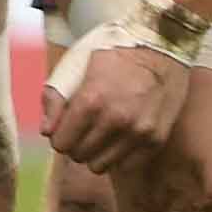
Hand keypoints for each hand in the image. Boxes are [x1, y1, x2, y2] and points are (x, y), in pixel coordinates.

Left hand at [44, 40, 192, 176]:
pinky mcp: (157, 138)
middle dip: (77, 144)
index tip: (67, 127)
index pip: (60, 144)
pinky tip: (121, 139)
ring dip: (97, 153)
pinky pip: (127, 166)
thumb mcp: (76, 66)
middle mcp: (115, 120)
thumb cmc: (115, 54)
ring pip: (101, 166)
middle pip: (79, 156)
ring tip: (104, 134)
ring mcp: (139, 131)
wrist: (163, 45)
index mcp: (91, 101)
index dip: (60, 136)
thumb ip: (55, 99)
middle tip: (86, 128)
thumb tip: (47, 131)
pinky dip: (120, 156)